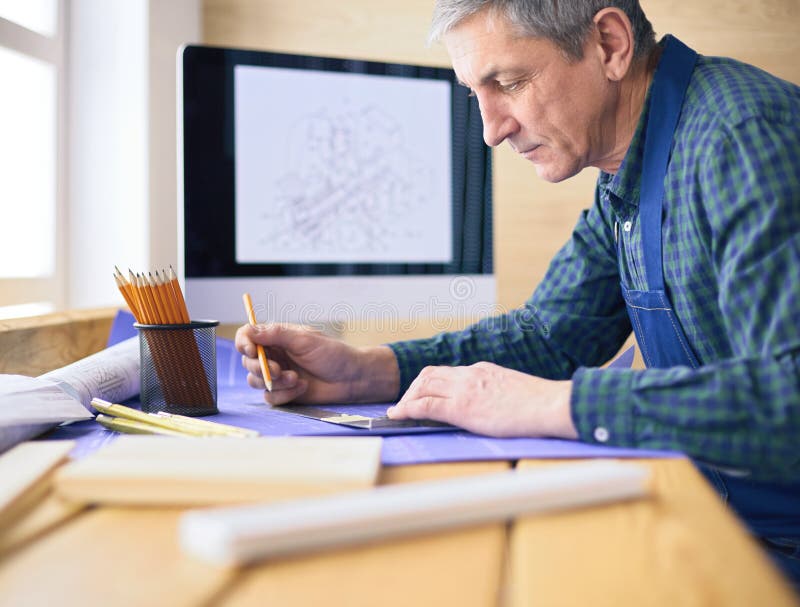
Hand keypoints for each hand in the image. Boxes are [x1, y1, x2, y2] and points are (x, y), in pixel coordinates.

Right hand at [235, 323, 399, 405]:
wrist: (351, 378)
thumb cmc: (333, 354)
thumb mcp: (305, 340)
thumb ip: (276, 334)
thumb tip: (249, 330)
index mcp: (277, 338)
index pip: (248, 337)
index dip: (244, 343)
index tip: (251, 350)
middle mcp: (274, 355)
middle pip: (248, 361)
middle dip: (260, 367)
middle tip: (277, 370)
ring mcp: (278, 375)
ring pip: (256, 381)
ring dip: (275, 382)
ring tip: (295, 379)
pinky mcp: (284, 392)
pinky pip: (270, 397)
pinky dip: (285, 394)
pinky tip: (302, 387)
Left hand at [386, 362, 577, 438]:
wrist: (551, 405)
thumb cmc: (541, 404)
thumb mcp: (513, 389)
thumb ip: (496, 391)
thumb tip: (490, 404)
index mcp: (483, 369)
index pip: (447, 372)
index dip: (429, 383)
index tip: (421, 394)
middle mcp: (470, 374)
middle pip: (429, 374)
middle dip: (412, 389)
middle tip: (405, 404)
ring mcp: (465, 389)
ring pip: (423, 385)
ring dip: (407, 399)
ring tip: (399, 412)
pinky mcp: (462, 408)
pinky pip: (425, 405)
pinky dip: (407, 409)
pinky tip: (398, 416)